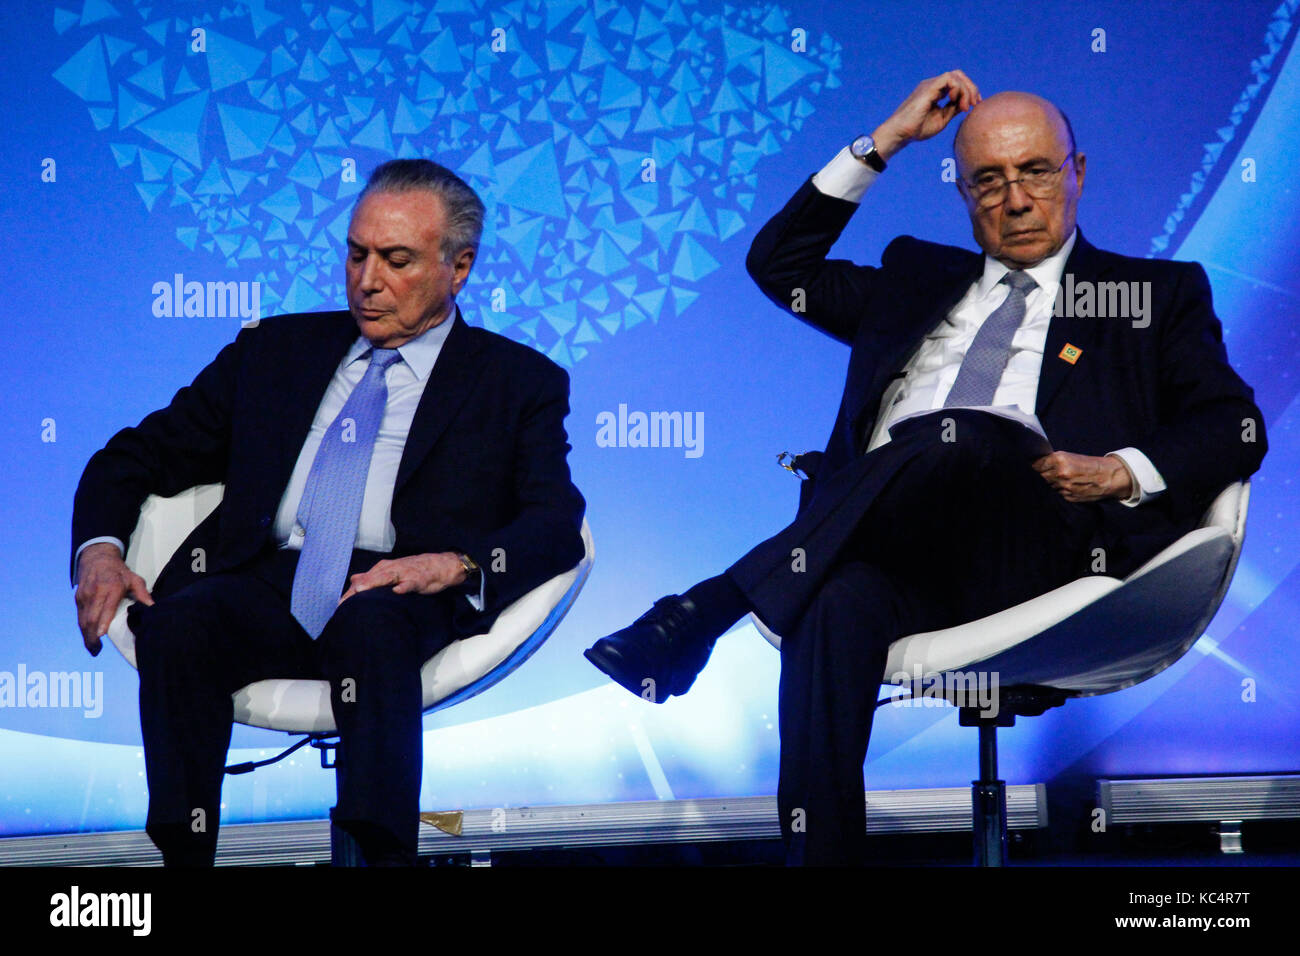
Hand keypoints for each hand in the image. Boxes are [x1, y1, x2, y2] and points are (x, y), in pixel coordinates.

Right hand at [74, 543, 152, 655]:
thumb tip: (153, 608)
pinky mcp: (78, 598)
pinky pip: (80, 616)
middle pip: (91, 617)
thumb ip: (143, 594)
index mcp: (111, 588)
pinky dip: (83, 628)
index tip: (101, 635)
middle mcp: (95, 592)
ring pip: (83, 619)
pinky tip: (88, 638)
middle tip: (97, 650)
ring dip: (86, 635)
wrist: (97, 558)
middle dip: (92, 635)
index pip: (105, 608)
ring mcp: (84, 596)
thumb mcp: (134, 579)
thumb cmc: (118, 572)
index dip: (102, 622)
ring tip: (93, 648)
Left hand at [338, 552, 467, 603]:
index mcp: (383, 568)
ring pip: (386, 577)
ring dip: (373, 582)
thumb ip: (373, 576)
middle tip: (343, 601)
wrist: (439, 565)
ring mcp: (405, 573)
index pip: (363, 580)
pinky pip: (410, 583)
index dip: (350, 593)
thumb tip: (353, 580)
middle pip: (371, 578)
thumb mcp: (391, 572)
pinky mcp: (418, 579)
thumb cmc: (414, 570)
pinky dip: (404, 586)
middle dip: (356, 589)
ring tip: (360, 590)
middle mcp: (391, 568)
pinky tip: (397, 590)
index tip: (338, 606)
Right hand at [872, 70, 980, 160]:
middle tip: (973, 104)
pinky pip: (949, 78)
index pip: (957, 83)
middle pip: (959, 76)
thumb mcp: (942, 119)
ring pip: (956, 75)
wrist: (901, 134)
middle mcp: (933, 85)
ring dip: (966, 90)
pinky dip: (957, 88)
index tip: (974, 105)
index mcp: (936, 92)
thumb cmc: (918, 129)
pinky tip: (955, 101)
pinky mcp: (928, 88)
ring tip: (964, 106)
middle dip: (971, 88)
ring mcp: (930, 85)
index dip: (969, 92)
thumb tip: (966, 103)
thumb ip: (953, 109)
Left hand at [1032, 452, 1133, 502]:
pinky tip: (1070, 485)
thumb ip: (1053, 461)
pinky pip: (1057, 492)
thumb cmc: (1090, 464)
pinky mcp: (1068, 496)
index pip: (1036, 464)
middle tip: (1050, 471)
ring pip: (1049, 485)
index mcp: (1059, 460)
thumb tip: (1036, 464)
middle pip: (1041, 475)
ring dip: (1052, 482)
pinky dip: (1060, 489)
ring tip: (1064, 478)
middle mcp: (1060, 473)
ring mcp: (1064, 486)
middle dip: (1044, 473)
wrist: (1109, 477)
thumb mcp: (1071, 456)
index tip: (1035, 464)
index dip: (1035, 464)